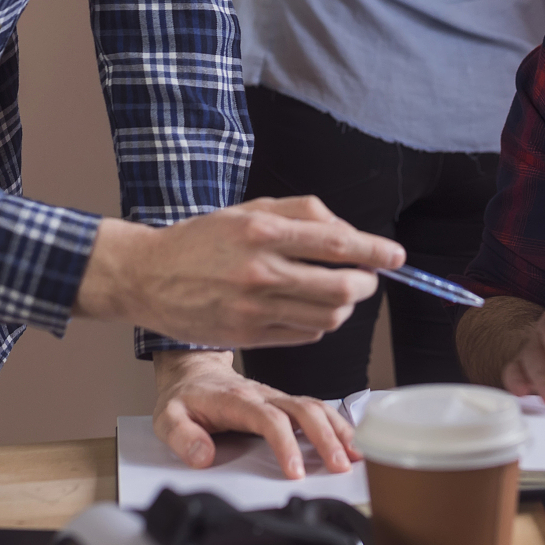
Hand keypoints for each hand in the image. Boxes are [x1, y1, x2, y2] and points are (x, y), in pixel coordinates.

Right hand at [74, 195, 402, 346]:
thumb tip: (348, 232)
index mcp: (262, 231)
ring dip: (345, 306)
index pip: (336, 243)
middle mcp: (260, 271)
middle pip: (340, 287)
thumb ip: (303, 213)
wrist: (148, 276)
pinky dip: (319, 323)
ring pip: (327, 316)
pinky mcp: (247, 336)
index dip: (374, 251)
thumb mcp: (250, 208)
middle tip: (368, 277)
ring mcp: (253, 308)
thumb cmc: (203, 238)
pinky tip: (309, 309)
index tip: (396, 256)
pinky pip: (304, 334)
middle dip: (366, 283)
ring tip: (339, 292)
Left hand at [152, 351, 357, 478]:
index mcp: (237, 400)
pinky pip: (316, 408)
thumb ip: (183, 437)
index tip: (294, 473)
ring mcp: (276, 397)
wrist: (191, 372)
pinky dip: (336, 423)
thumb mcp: (168, 417)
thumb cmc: (184, 397)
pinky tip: (350, 440)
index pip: (269, 419)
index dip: (285, 445)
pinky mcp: (283, 401)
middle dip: (325, 438)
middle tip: (339, 466)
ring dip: (338, 430)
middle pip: (303, 410)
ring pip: (315, 406)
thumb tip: (203, 457)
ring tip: (356, 455)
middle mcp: (263, 395)